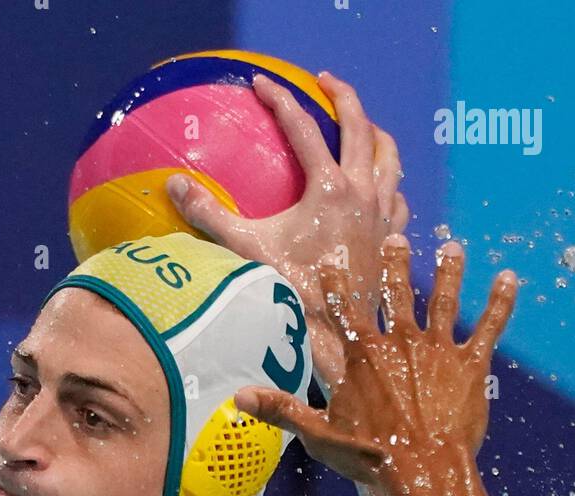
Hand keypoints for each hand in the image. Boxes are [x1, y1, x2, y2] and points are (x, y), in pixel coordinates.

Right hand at [166, 72, 407, 383]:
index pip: (302, 128)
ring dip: (375, 132)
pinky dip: (390, 182)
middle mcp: (362, 192)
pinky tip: (380, 185)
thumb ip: (211, 215)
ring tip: (361, 125)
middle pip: (359, 125)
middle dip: (341, 95)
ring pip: (389, 155)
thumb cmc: (294, 292)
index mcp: (328, 188)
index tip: (261, 83)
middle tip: (322, 82)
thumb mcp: (249, 249)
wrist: (337, 335)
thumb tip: (176, 185)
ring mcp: (382, 213)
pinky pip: (399, 196)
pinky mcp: (392, 237)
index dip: (279, 99)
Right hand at [234, 237, 517, 484]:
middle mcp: (400, 341)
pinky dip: (500, 301)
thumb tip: (238, 396)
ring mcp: (437, 349)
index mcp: (363, 356)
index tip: (335, 258)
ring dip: (449, 271)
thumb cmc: (370, 457)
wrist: (423, 471)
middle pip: (396, 292)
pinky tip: (509, 278)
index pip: (345, 310)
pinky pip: (488, 325)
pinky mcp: (470, 363)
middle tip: (397, 237)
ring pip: (443, 299)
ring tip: (453, 247)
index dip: (338, 283)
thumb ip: (281, 409)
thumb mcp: (318, 435)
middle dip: (396, 262)